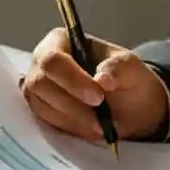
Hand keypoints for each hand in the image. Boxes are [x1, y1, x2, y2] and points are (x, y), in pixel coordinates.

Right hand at [20, 28, 168, 141]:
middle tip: (100, 119)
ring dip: (73, 119)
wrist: (132, 106)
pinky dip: (70, 128)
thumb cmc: (128, 78)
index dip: (72, 80)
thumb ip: (119, 68)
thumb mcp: (131, 68)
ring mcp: (37, 89)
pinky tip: (90, 128)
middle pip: (40, 83)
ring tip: (100, 124)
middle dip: (72, 104)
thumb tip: (101, 78)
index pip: (53, 59)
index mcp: (61, 41)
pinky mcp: (40, 112)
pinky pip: (45, 123)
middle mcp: (41, 63)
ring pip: (42, 106)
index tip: (98, 98)